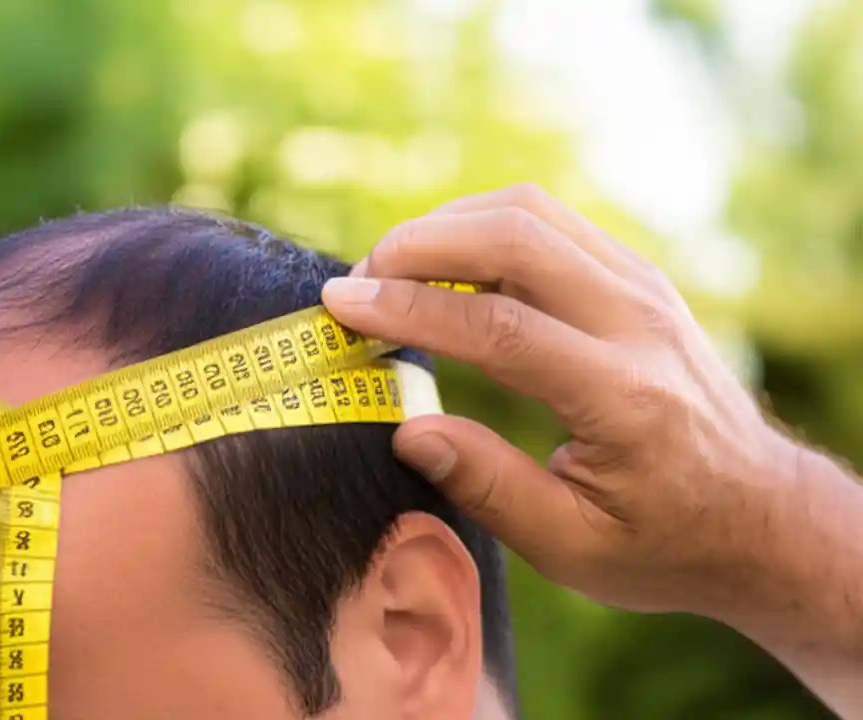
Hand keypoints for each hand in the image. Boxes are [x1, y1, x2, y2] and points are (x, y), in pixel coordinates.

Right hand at [322, 184, 803, 619]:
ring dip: (448, 225)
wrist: (760, 514)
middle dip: (418, 244)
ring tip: (392, 271)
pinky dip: (483, 229)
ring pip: (531, 211)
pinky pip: (549, 222)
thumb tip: (408, 429)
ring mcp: (644, 288)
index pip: (499, 327)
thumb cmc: (664, 542)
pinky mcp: (637, 278)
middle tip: (359, 281)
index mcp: (623, 397)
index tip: (341, 304)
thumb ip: (488, 487)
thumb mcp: (572, 548)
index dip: (408, 308)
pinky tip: (444, 269)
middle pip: (515, 237)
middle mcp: (639, 323)